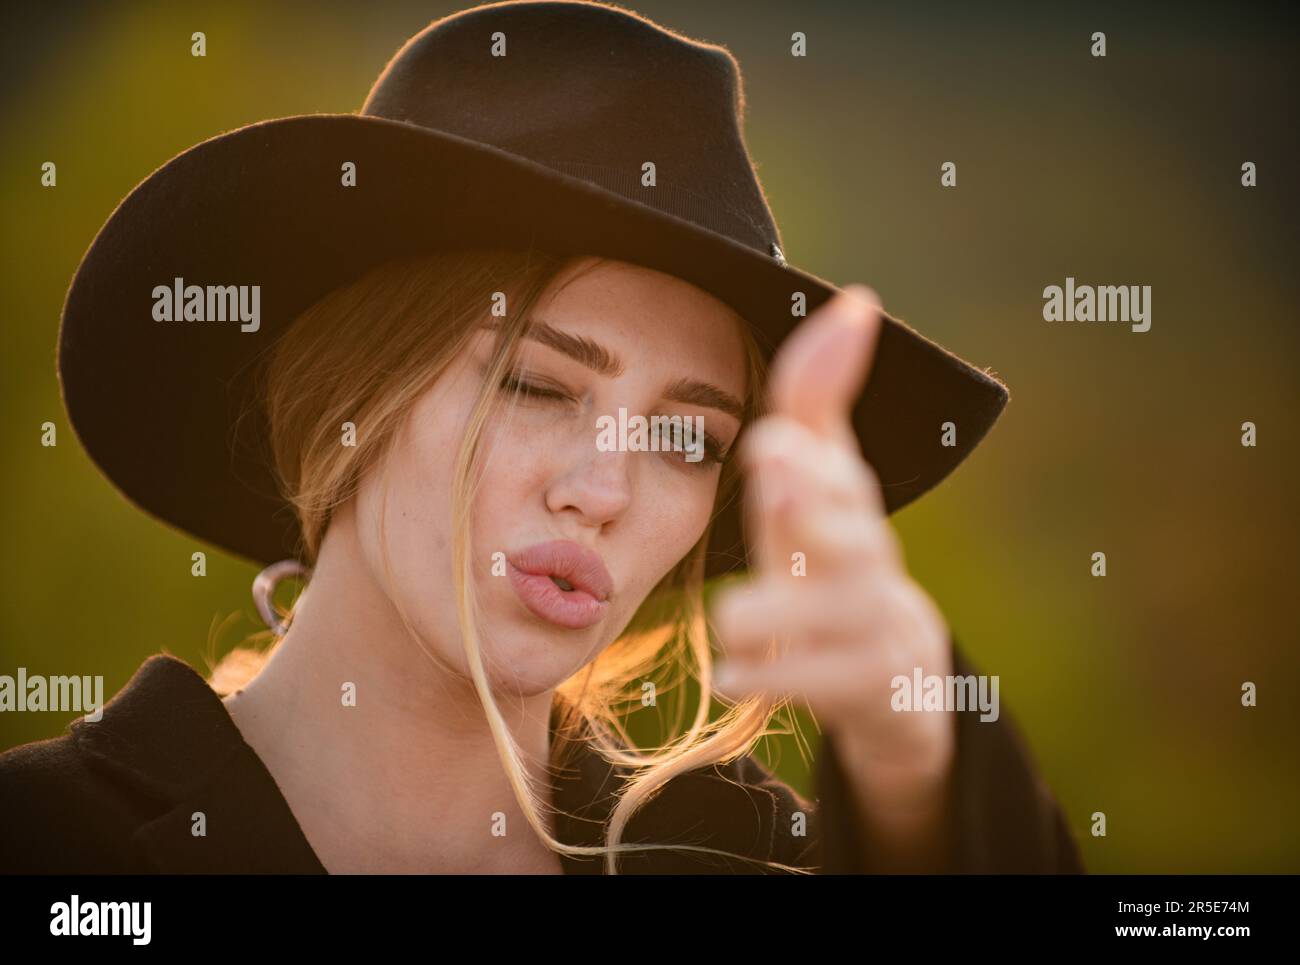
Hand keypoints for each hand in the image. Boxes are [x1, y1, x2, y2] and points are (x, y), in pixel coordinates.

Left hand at [710, 285, 955, 860]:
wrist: (887, 665)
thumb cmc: (828, 551)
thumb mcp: (817, 479)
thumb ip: (816, 397)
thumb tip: (856, 301)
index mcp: (847, 501)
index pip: (837, 475)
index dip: (809, 460)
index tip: (770, 446)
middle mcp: (866, 558)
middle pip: (854, 537)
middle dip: (815, 512)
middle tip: (775, 488)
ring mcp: (871, 624)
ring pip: (835, 617)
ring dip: (778, 613)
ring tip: (727, 619)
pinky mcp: (866, 685)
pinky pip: (824, 684)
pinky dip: (775, 679)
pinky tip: (730, 677)